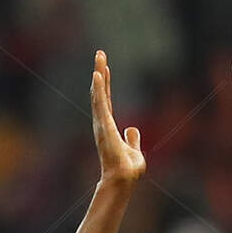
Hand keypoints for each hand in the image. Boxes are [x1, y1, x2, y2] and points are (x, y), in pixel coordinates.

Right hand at [91, 50, 145, 184]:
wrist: (124, 179)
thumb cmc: (128, 170)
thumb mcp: (134, 150)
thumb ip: (132, 139)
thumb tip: (132, 129)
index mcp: (109, 127)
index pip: (106, 100)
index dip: (105, 84)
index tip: (104, 68)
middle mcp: (103, 123)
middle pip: (101, 92)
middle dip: (100, 72)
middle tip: (100, 53)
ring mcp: (102, 123)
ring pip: (99, 94)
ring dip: (99, 74)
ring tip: (99, 56)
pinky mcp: (104, 125)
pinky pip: (100, 103)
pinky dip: (99, 88)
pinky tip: (97, 74)